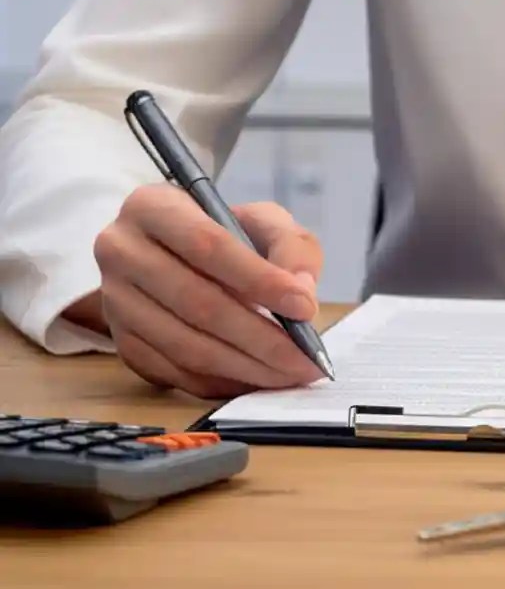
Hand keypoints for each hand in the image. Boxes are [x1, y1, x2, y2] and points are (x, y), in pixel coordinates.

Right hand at [82, 184, 324, 397]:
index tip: (305, 307)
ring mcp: (115, 301)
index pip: (208, 246)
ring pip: (186, 345)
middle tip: (305, 358)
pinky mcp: (124, 342)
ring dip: (246, 366)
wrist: (178, 255)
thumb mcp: (263, 221)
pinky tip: (258, 379)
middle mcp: (121, 252)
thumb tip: (302, 292)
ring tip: (290, 373)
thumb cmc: (226, 234)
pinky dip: (223, 382)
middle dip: (261, 337)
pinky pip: (176, 372)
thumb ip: (290, 246)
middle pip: (197, 303)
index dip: (260, 280)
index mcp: (151, 207)